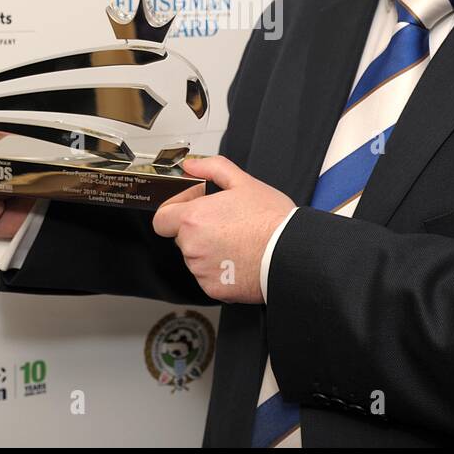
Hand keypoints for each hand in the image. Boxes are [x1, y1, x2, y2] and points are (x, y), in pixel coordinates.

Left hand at [151, 155, 293, 303]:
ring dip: (209, 250)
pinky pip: (209, 277)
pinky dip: (221, 270)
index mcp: (193, 219)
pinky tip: (239, 259)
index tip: (191, 209)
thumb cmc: (271, 219)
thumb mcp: (243, 182)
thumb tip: (191, 165)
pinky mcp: (214, 288)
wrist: (291, 253)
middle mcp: (192, 246)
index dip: (174, 212)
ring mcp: (202, 270)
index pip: (161, 219)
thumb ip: (212, 168)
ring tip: (237, 241)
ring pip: (196, 258)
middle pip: (182, 237)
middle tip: (225, 222)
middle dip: (198, 229)